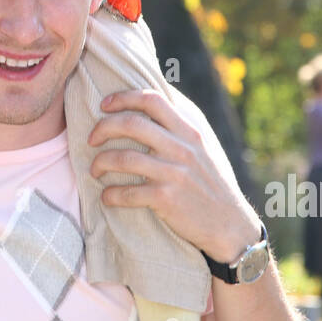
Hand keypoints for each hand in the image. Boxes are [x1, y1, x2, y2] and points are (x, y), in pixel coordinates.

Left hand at [88, 89, 261, 263]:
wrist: (230, 223)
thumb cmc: (211, 179)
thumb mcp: (204, 144)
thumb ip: (181, 122)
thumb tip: (152, 97)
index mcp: (191, 128)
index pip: (152, 99)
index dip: (123, 98)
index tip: (104, 105)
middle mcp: (183, 146)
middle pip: (132, 123)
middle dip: (103, 128)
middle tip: (91, 139)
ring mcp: (175, 173)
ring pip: (124, 158)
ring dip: (101, 162)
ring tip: (94, 170)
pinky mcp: (167, 199)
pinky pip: (128, 192)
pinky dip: (111, 194)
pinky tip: (107, 196)